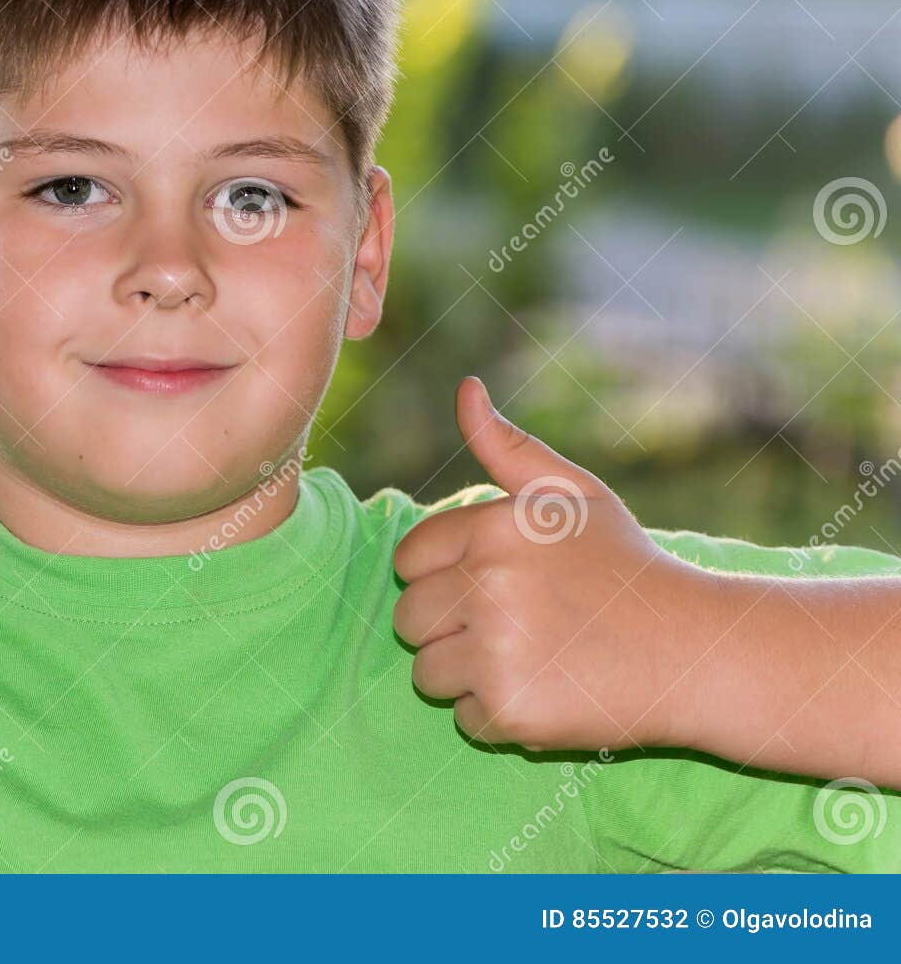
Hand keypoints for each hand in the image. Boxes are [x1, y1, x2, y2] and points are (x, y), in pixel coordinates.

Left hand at [391, 377, 711, 752]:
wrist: (699, 652)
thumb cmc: (627, 568)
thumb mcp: (574, 494)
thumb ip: (508, 447)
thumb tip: (465, 388)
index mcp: (495, 527)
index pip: (409, 560)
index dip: (444, 577)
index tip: (494, 585)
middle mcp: (488, 583)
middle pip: (409, 619)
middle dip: (451, 627)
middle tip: (520, 627)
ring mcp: (497, 649)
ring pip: (427, 671)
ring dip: (468, 674)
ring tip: (535, 658)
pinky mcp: (511, 707)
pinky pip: (464, 718)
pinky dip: (499, 717)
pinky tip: (550, 692)